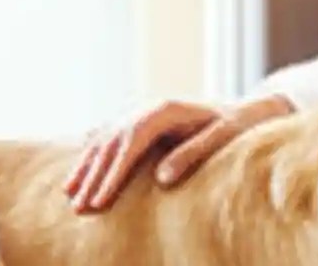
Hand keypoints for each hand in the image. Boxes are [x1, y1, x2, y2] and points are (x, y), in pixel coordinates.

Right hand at [64, 95, 293, 212]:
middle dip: (93, 176)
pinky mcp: (143, 120)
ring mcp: (144, 112)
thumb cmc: (237, 125)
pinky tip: (78, 165)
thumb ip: (193, 153)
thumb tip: (161, 178)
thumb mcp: (222, 137)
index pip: (130, 143)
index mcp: (166, 110)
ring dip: (86, 167)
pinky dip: (92, 152)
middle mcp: (149, 108)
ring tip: (70, 195)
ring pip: (105, 139)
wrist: (247, 109)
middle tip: (79, 209)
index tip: (100, 201)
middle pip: (112, 143)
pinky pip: (109, 135)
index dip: (113, 173)